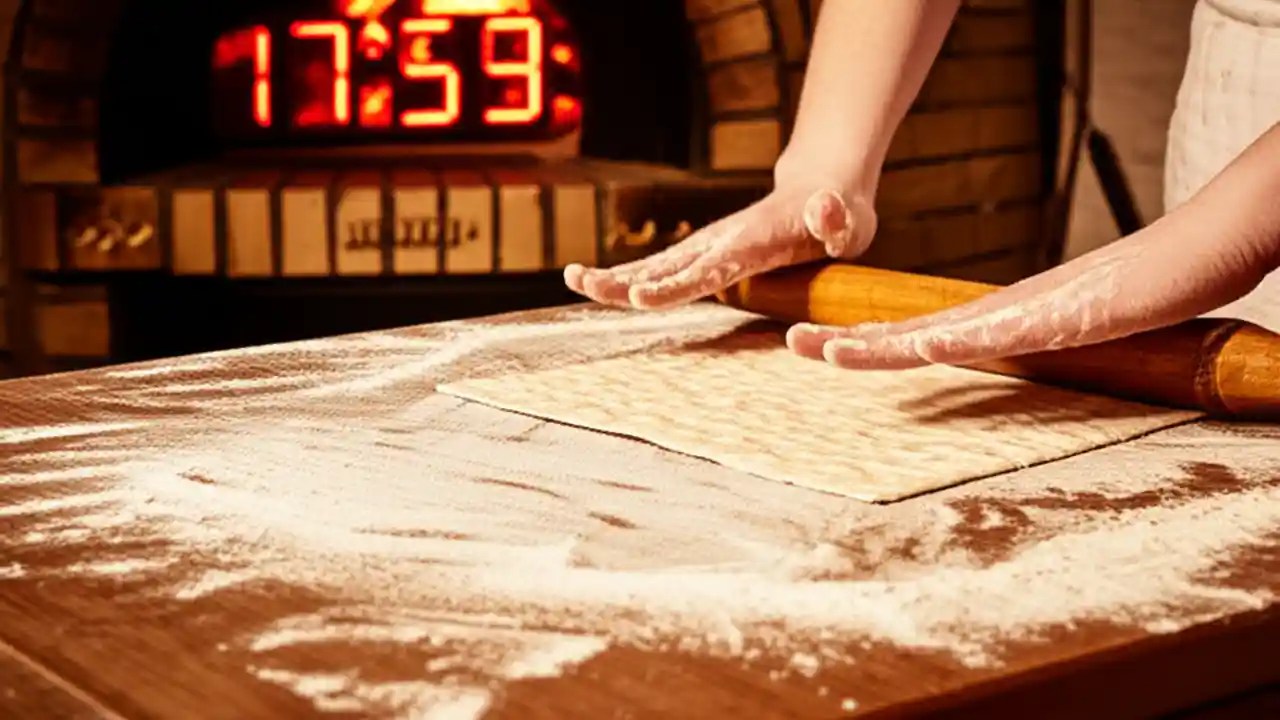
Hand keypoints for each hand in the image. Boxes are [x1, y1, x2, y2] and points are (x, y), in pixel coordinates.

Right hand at [563, 184, 877, 310]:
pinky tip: (597, 289)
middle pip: (667, 265)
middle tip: (585, 285)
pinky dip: (627, 280)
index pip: (709, 269)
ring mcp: (707, 246)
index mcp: (751, 242)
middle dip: (625, 279)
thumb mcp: (848, 219)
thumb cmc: (838, 214)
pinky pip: (660, 270)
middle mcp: (720, 242)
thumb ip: (837, 220)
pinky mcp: (703, 254)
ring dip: (615, 276)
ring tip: (574, 281)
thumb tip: (827, 209)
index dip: (675, 285)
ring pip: (654, 265)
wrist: (822, 188)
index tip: (642, 296)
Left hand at [786, 209, 1279, 370]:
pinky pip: (1006, 333)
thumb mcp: (1056, 329)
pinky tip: (928, 347)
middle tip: (789, 343)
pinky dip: (963, 341)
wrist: (1186, 258)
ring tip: (829, 350)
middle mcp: (995, 314)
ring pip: (942, 331)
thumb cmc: (1125, 294)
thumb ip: (1018, 343)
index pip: (912, 336)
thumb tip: (984, 358)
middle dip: (847, 341)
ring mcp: (1026, 314)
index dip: (861, 344)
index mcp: (989, 321)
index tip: (812, 347)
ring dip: (884, 344)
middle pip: (909, 331)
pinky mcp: (1063, 316)